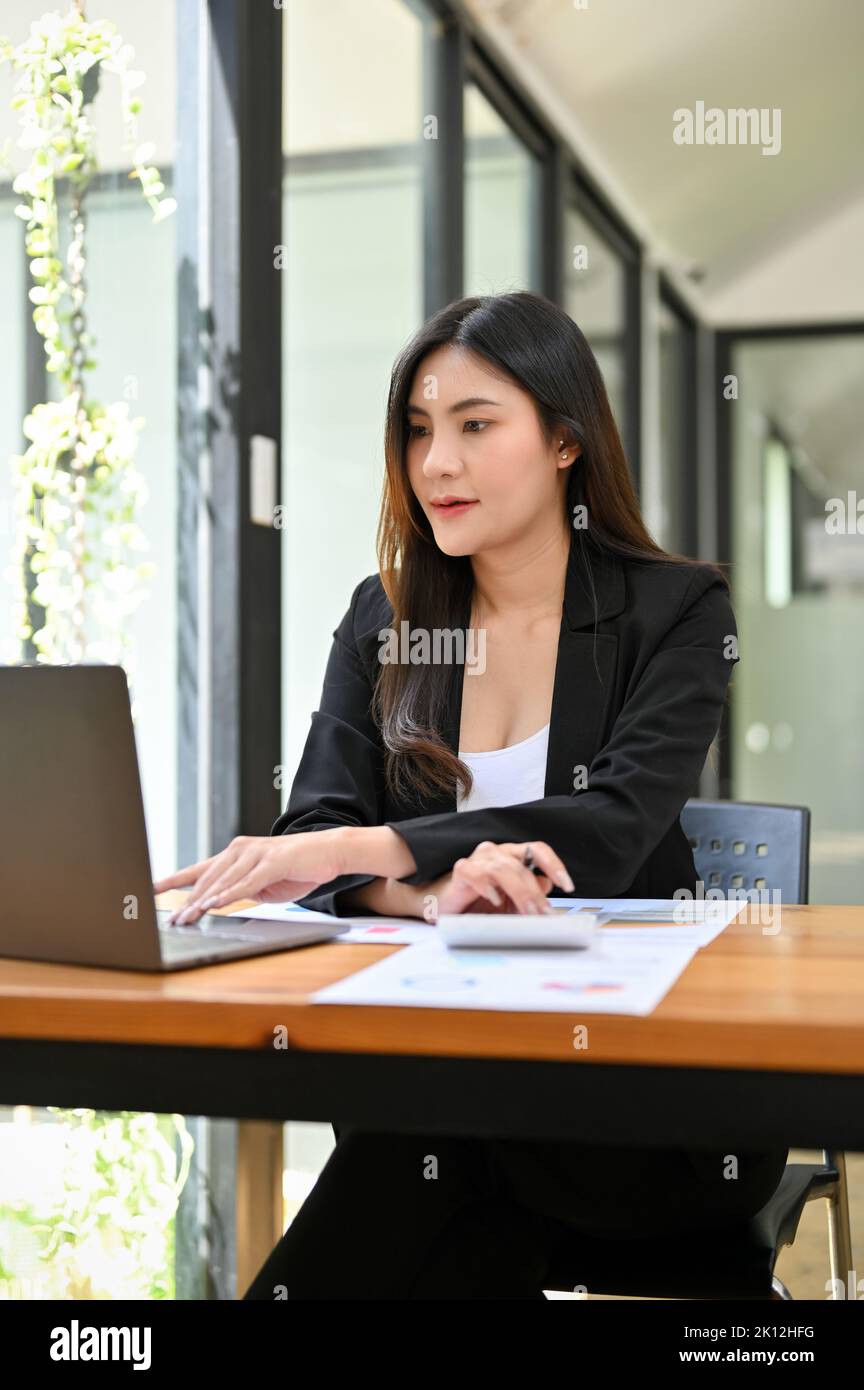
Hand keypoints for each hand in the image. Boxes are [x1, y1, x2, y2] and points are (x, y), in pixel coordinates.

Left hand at [153, 829, 346, 924]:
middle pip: (207, 878)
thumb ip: (241, 888)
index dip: (173, 880)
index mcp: (235, 855)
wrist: (329, 851)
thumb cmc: (296, 868)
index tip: (151, 890)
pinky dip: (229, 894)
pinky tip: (215, 904)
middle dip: (188, 901)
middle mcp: (240, 850)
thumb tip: (219, 901)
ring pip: (223, 881)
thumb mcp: (262, 882)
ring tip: (188, 917)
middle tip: (174, 920)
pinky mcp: (272, 862)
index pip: (198, 869)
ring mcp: (256, 854)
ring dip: (203, 901)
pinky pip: (246, 882)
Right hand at [424, 840, 574, 919]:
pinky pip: (475, 873)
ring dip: (519, 892)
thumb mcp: (513, 904)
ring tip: (527, 911)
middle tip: (543, 913)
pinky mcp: (462, 869)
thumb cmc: (481, 903)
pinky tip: (494, 899)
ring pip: (503, 868)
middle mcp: (498, 852)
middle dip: (536, 892)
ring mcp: (479, 859)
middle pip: (522, 865)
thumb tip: (549, 891)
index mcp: (514, 856)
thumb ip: (531, 895)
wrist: (448, 908)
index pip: (538, 850)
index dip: (554, 865)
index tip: (567, 885)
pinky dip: (487, 886)